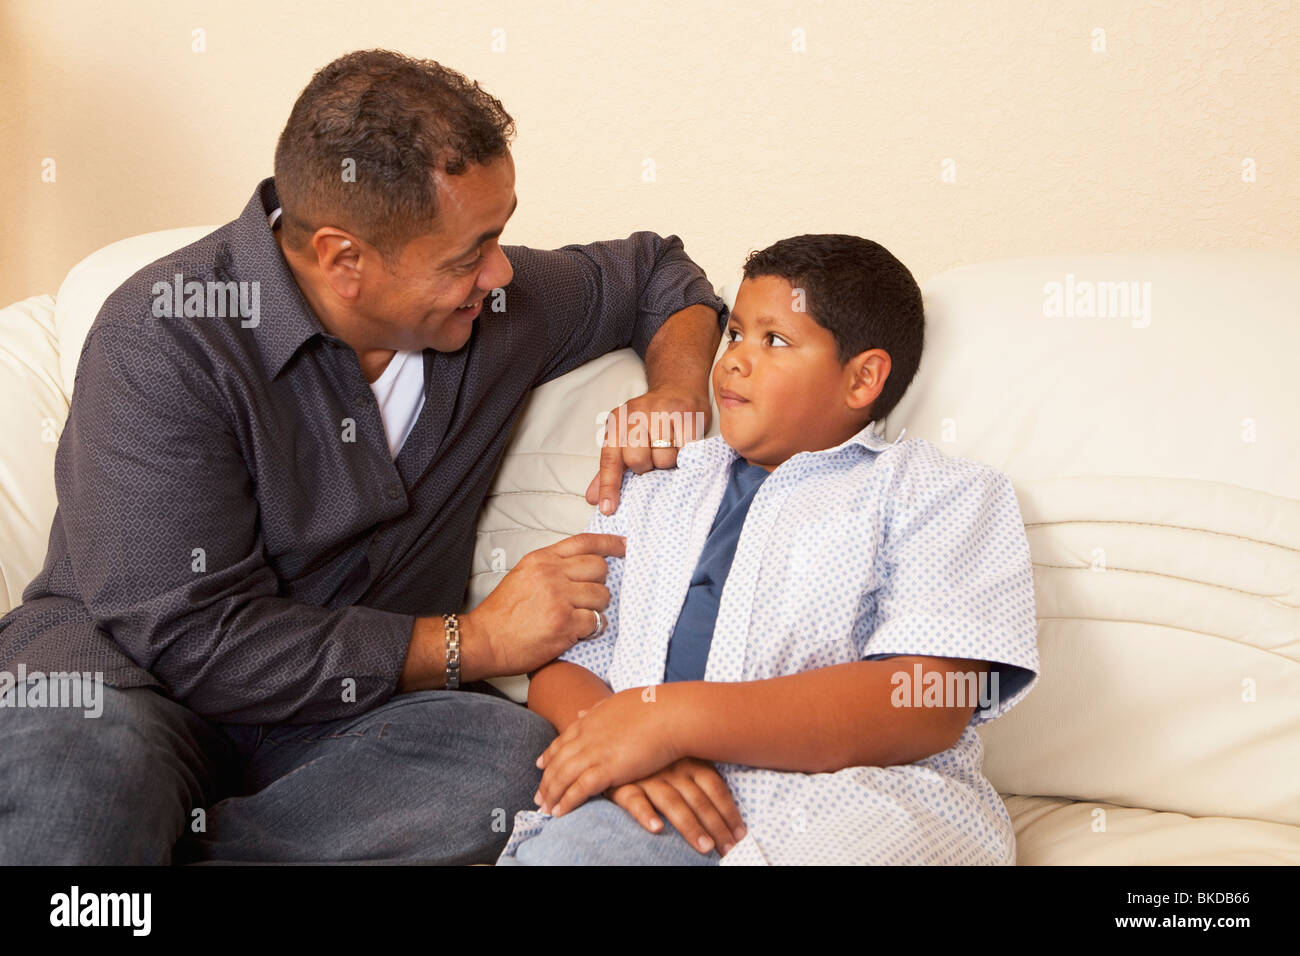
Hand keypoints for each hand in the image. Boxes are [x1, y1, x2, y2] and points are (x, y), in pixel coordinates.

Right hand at [468, 532, 624, 676]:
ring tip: (579, 617)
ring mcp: (559, 598)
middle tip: (587, 597)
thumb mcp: (523, 576)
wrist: (485, 640)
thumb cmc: (502, 614)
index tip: (625, 546)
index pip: (584, 542)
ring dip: (597, 608)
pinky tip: (577, 632)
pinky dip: (592, 629)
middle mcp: (551, 574)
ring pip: (602, 595)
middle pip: (599, 567)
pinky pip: (597, 621)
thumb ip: (551, 567)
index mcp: (541, 559)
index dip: (610, 543)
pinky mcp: (564, 623)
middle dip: (600, 583)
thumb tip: (583, 567)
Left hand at [534, 686, 678, 816]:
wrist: (671, 715)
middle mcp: (588, 735)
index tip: (540, 765)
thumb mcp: (620, 702)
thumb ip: (599, 709)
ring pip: (563, 776)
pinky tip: (560, 812)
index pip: (563, 739)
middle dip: (546, 780)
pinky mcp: (607, 769)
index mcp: (591, 719)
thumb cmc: (655, 707)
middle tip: (538, 796)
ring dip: (551, 794)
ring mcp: (595, 751)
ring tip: (545, 809)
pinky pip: (579, 789)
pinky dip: (567, 802)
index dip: (550, 754)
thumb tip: (583, 711)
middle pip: (558, 761)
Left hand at [585, 385, 709, 514]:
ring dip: (669, 461)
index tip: (607, 508)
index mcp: (617, 422)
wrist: (677, 387)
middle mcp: (636, 414)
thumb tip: (593, 498)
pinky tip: (684, 443)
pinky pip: (686, 450)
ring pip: (664, 458)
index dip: (608, 485)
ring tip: (671, 448)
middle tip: (653, 457)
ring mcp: (662, 412)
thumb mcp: (625, 439)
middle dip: (647, 467)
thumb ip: (610, 469)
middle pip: (638, 461)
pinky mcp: (686, 414)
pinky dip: (686, 454)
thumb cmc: (650, 420)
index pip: (609, 458)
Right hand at [606, 757, 746, 856]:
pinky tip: (657, 829)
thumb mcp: (680, 754)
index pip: (716, 788)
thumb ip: (700, 776)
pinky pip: (634, 799)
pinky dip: (646, 814)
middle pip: (699, 800)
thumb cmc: (654, 752)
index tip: (741, 834)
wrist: (612, 738)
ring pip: (673, 803)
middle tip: (730, 849)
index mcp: (689, 759)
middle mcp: (672, 767)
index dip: (730, 812)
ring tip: (705, 848)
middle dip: (717, 826)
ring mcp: (647, 775)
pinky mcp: (622, 783)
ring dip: (690, 826)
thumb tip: (727, 807)